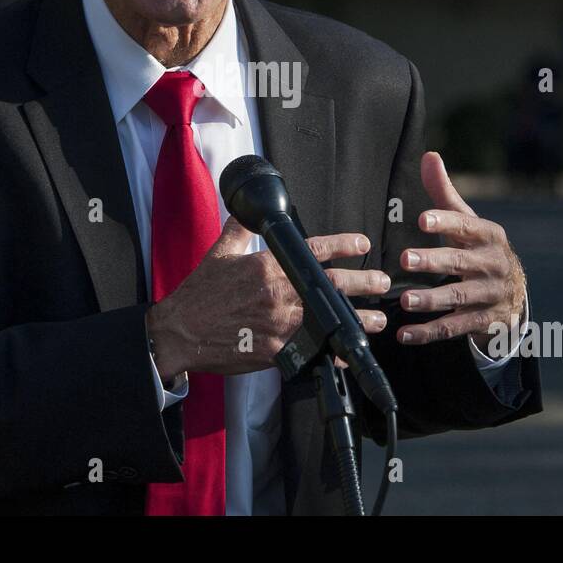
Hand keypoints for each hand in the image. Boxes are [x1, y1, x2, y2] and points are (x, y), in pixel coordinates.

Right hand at [147, 218, 390, 379]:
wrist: (181, 331)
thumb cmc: (199, 293)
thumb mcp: (218, 254)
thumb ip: (237, 230)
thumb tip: (244, 210)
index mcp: (267, 265)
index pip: (312, 249)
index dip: (342, 244)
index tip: (362, 243)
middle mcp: (278, 291)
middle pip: (330, 283)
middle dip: (362, 281)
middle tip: (382, 281)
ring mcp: (278, 322)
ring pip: (328, 318)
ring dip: (357, 319)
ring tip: (378, 321)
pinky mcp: (275, 350)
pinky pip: (311, 350)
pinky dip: (331, 352)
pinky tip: (347, 353)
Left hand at [396, 152, 526, 352]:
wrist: (514, 293)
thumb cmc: (479, 248)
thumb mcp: (467, 221)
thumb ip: (444, 192)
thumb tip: (429, 155)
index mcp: (489, 235)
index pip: (466, 225)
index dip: (444, 222)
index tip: (421, 219)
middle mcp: (493, 264)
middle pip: (460, 262)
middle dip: (433, 262)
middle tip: (404, 259)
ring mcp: (490, 295)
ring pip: (459, 298)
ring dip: (431, 300)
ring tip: (405, 300)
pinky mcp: (484, 321)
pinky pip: (455, 328)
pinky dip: (429, 332)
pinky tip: (405, 334)